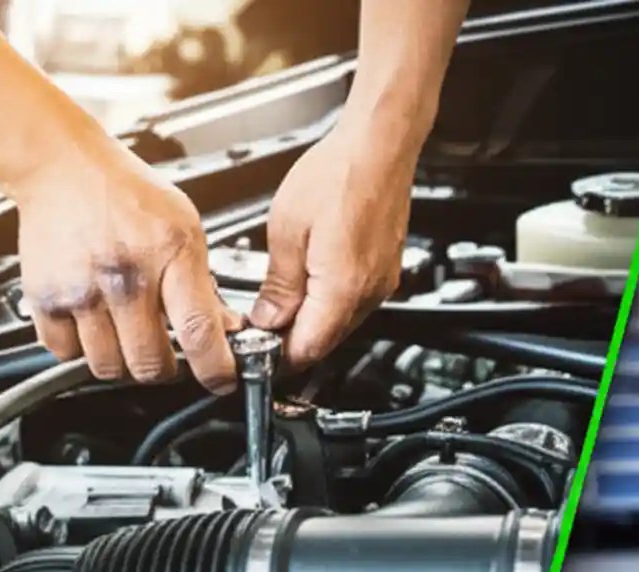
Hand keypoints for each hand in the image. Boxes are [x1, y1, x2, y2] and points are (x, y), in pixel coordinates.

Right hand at [15, 139, 241, 392]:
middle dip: (166, 368)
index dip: (215, 369)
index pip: (199, 332)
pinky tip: (95, 324)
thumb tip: (227, 328)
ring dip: (123, 362)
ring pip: (109, 367)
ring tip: (129, 333)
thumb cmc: (128, 193)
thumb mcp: (187, 229)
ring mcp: (82, 290)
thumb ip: (205, 283)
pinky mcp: (46, 298)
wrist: (65, 166)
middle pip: (150, 364)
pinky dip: (81, 349)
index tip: (221, 381)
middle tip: (168, 353)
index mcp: (170, 256)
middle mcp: (125, 278)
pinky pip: (65, 353)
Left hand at [250, 116, 417, 368]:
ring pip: (340, 322)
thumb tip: (267, 319)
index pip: (307, 349)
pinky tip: (307, 281)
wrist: (378, 146)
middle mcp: (369, 292)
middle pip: (325, 340)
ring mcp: (382, 282)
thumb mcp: (287, 231)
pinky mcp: (385, 269)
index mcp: (343, 288)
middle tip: (257, 327)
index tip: (253, 351)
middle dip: (290, 340)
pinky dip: (328, 301)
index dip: (275, 358)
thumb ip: (278, 285)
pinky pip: (354, 300)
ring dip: (309, 320)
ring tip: (278, 301)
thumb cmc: (339, 174)